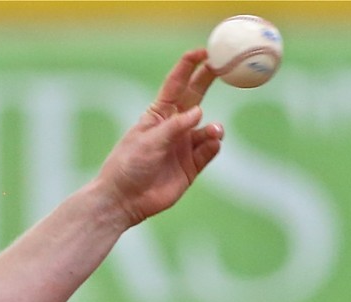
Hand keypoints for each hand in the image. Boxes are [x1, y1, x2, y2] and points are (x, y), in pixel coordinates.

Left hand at [93, 49, 224, 225]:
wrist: (124, 200)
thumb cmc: (128, 165)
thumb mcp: (149, 141)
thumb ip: (175, 126)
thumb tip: (200, 112)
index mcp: (158, 115)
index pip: (176, 84)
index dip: (189, 66)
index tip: (204, 51)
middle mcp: (174, 127)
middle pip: (196, 97)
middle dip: (209, 81)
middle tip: (227, 66)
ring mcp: (184, 146)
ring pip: (208, 129)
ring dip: (215, 128)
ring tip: (214, 132)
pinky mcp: (191, 166)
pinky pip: (209, 150)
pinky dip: (213, 146)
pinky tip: (212, 145)